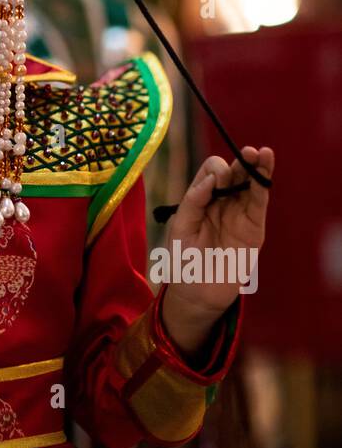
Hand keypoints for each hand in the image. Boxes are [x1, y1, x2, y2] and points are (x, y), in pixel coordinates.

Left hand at [162, 145, 273, 356]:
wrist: (197, 293)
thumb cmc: (184, 260)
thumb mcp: (181, 227)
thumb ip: (193, 201)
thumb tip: (211, 179)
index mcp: (201, 198)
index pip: (211, 171)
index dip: (215, 171)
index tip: (216, 181)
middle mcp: (222, 202)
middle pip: (235, 172)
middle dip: (240, 161)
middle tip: (246, 154)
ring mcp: (240, 214)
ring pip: (251, 184)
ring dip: (257, 167)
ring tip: (261, 153)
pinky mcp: (254, 229)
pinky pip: (259, 204)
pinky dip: (263, 186)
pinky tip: (265, 169)